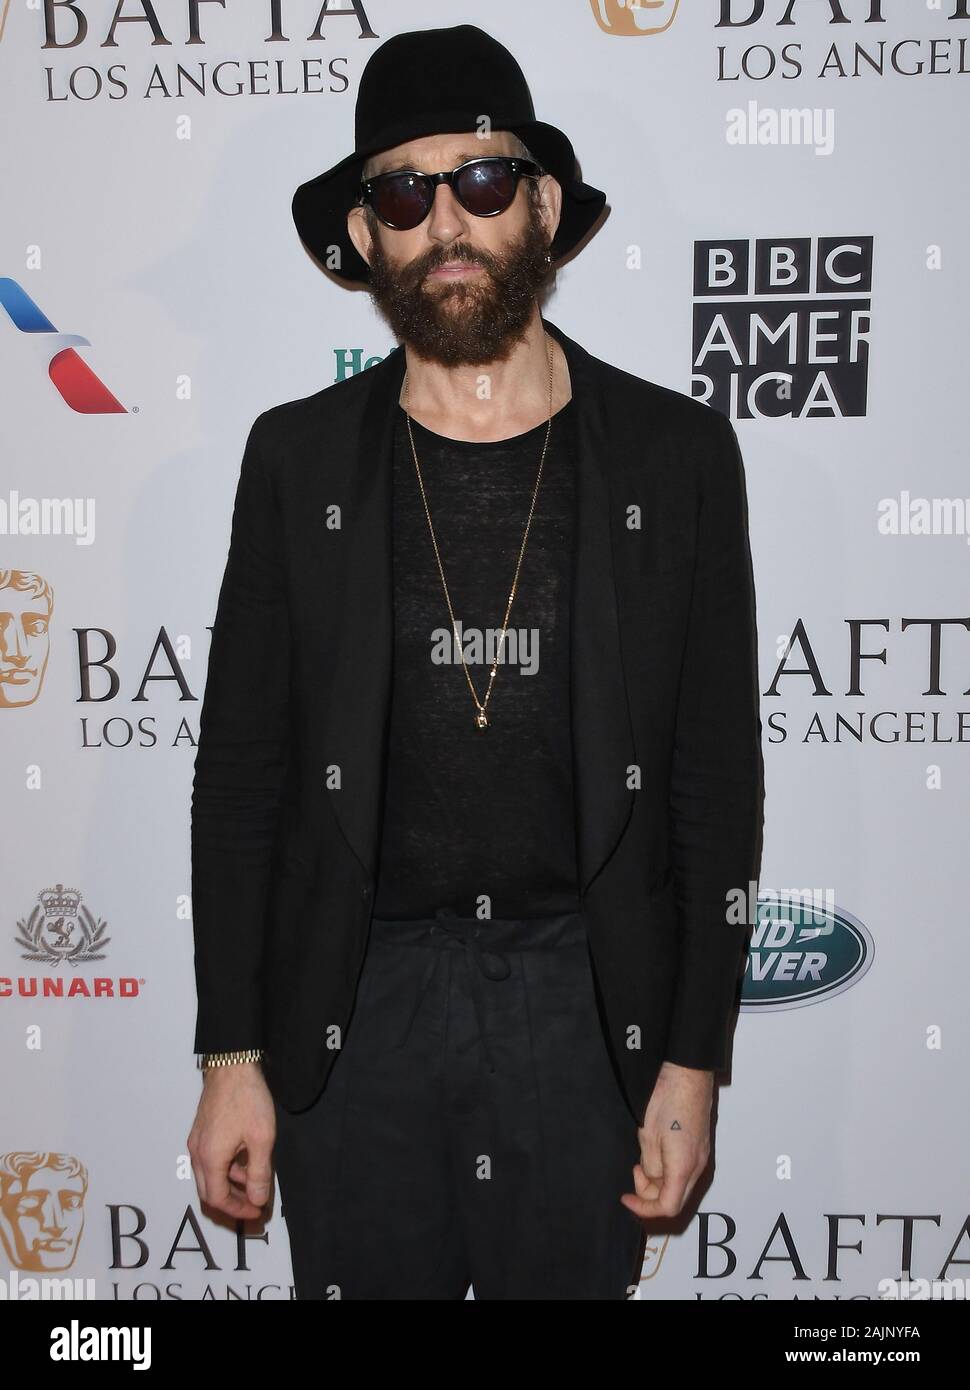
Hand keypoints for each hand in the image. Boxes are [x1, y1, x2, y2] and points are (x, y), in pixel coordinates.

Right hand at [187, 1062, 275, 1220]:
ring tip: (254, 1181)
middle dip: (231, 1202)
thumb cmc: (247, 1098)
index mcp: (210, 1158)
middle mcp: (197, 1153)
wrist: (232, 1065)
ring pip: (208, 1176)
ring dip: (229, 1184)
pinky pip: (209, 1160)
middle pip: (209, 1191)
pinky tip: (245, 1160)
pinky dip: (225, 1168)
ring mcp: (197, 1141)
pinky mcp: (201, 1131)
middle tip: (253, 1204)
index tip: (257, 1211)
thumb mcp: (261, 1139)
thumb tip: (257, 1199)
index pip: (218, 1199)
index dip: (238, 1210)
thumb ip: (258, 1173)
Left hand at [620, 1061, 712, 1219]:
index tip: (626, 1198)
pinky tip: (655, 1154)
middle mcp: (698, 1166)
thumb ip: (650, 1165)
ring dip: (658, 1182)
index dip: (644, 1209)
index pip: (667, 1207)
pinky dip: (667, 1171)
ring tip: (641, 1161)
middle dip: (650, 1196)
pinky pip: (684, 1171)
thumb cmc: (667, 1098)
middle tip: (633, 1176)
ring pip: (679, 1186)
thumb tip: (650, 1178)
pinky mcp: (700, 1147)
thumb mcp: (648, 1136)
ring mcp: (702, 1157)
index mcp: (684, 1166)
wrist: (687, 1073)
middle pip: (675, 1200)